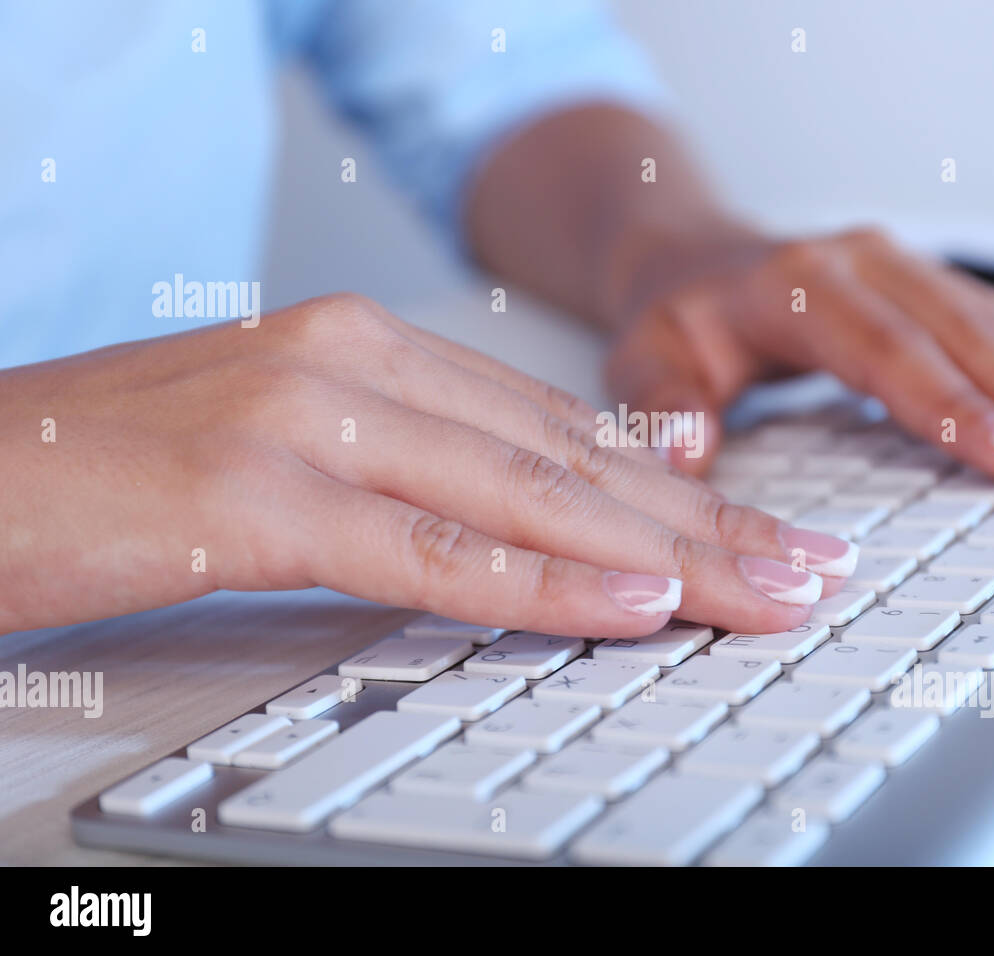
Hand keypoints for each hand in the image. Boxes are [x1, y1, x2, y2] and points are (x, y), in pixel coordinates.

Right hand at [0, 294, 858, 635]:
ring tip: (766, 595)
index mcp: (368, 346)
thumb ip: (421, 470)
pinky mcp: (256, 489)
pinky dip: (541, 583)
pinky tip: (631, 609)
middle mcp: (353, 360)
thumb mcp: (294, 449)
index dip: (675, 489)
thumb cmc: (127, 467)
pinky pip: (431, 549)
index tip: (765, 533)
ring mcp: (306, 417)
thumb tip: (547, 511)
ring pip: (526, 497)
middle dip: (705, 526)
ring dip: (662, 557)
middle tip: (809, 570)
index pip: (559, 429)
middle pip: (571, 460)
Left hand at [606, 227, 993, 480]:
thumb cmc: (675, 320)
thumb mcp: (646, 358)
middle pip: (970, 336)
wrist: (692, 259)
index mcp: (799, 285)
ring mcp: (910, 270)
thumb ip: (660, 405)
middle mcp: (867, 265)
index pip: (886, 350)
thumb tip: (683, 450)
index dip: (954, 404)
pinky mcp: (936, 286)